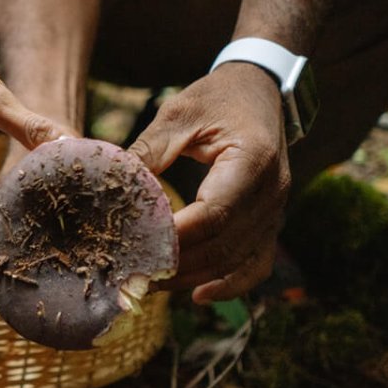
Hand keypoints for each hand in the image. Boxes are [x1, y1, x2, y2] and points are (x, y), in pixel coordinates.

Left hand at [127, 63, 291, 302]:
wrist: (260, 92)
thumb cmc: (217, 99)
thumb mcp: (179, 114)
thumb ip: (148, 151)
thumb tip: (112, 185)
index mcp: (252, 159)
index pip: (213, 213)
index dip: (175, 236)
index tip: (135, 247)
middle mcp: (271, 192)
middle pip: (223, 244)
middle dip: (177, 263)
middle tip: (132, 274)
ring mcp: (276, 211)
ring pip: (236, 260)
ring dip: (193, 277)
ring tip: (151, 285)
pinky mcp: (270, 222)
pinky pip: (256, 264)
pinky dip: (230, 284)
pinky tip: (198, 295)